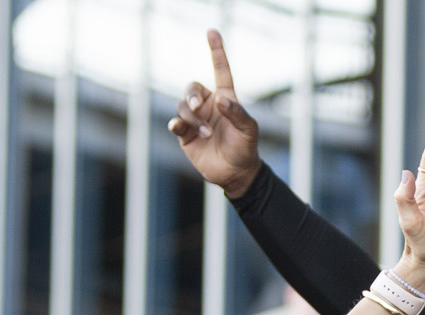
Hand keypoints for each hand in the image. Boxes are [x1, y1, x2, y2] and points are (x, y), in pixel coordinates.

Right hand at [168, 31, 263, 197]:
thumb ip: (236, 113)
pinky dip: (177, 124)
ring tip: (206, 134)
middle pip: (191, 88)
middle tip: (198, 108)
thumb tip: (219, 101)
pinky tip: (181, 129)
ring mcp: (196, 121)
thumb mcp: (248, 129)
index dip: (216, 51)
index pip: (220, 70)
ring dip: (192, 118)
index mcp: (225, 98)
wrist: (235, 173)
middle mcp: (208, 106)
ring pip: (182, 107)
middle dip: (192, 96)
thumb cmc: (245, 147)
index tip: (211, 32)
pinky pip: (176, 124)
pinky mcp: (186, 136)